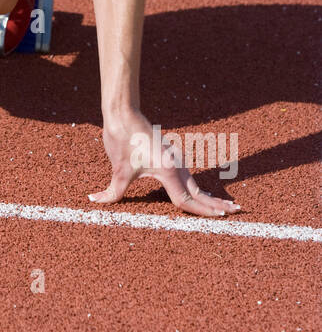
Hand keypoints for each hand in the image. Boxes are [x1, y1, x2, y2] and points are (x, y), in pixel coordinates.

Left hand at [90, 108, 241, 218]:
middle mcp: (176, 165)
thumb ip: (112, 191)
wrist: (123, 113)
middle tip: (236, 212)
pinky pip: (187, 176)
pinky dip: (196, 187)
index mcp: (167, 170)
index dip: (202, 212)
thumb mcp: (118, 169)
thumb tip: (96, 201)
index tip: (220, 218)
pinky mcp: (170, 155)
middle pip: (199, 192)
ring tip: (224, 207)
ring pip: (195, 183)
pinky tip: (201, 192)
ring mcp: (175, 159)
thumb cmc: (122, 139)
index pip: (186, 199)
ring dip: (208, 196)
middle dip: (216, 204)